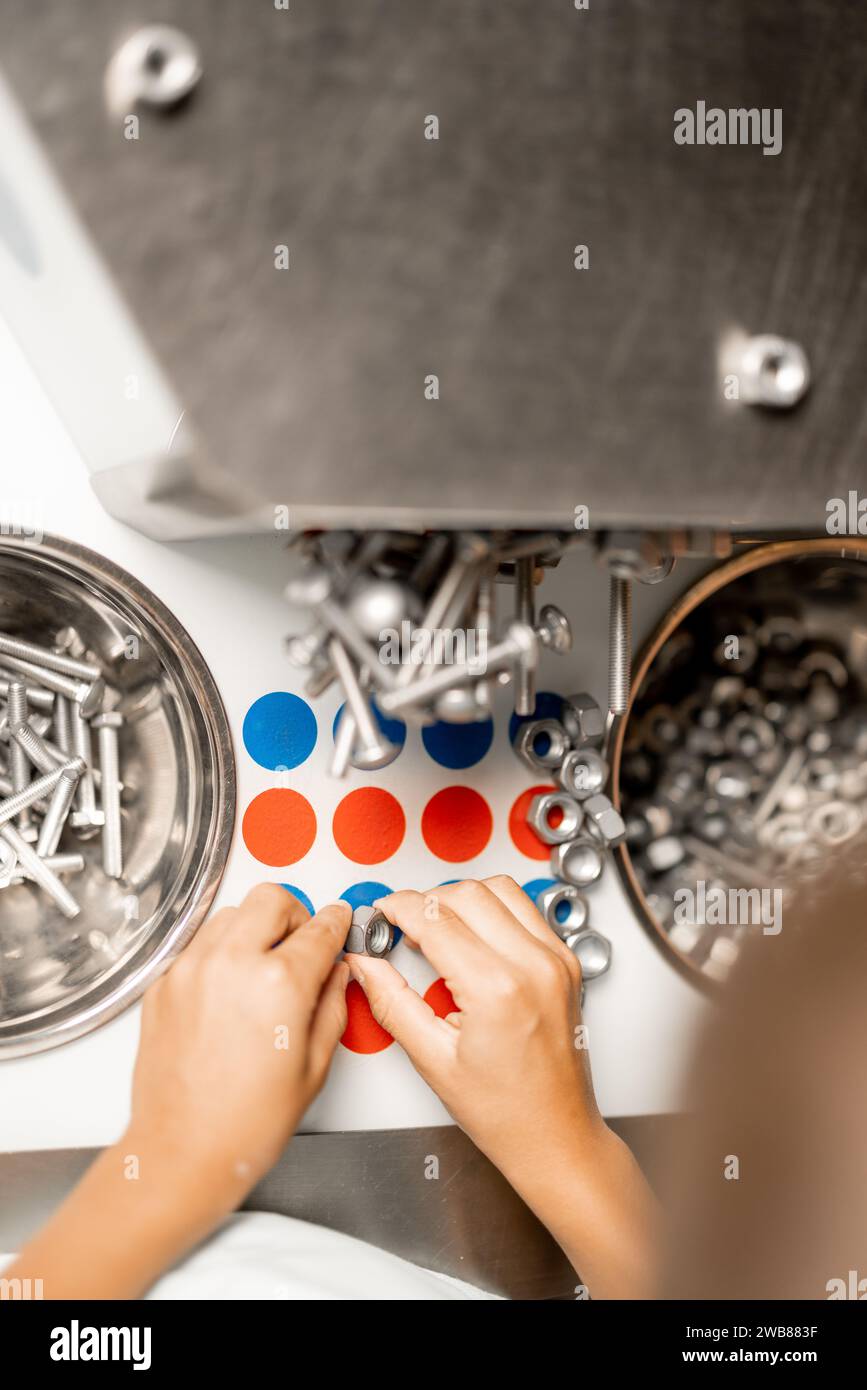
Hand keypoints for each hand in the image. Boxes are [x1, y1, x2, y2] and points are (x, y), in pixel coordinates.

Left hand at [128, 884, 350, 1211]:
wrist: (183, 1152)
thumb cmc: (244, 1123)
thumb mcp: (314, 1065)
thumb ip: (332, 1005)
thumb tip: (336, 975)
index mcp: (280, 983)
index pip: (320, 928)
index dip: (336, 923)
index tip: (338, 923)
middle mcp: (231, 964)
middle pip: (271, 899)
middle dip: (295, 913)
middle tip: (302, 940)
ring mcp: (191, 970)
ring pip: (231, 913)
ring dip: (254, 927)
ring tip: (263, 964)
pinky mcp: (164, 984)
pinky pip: (198, 944)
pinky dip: (220, 952)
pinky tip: (231, 986)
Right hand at [345, 876, 596, 1176]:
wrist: (557, 1137)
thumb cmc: (506, 1113)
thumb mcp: (433, 1060)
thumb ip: (391, 1002)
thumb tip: (364, 964)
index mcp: (499, 989)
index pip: (435, 918)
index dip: (397, 908)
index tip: (380, 914)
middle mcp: (535, 965)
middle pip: (467, 892)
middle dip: (426, 900)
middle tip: (401, 926)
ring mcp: (557, 960)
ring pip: (500, 888)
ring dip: (462, 898)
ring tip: (437, 929)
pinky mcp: (567, 962)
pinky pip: (526, 909)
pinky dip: (495, 909)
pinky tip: (474, 938)